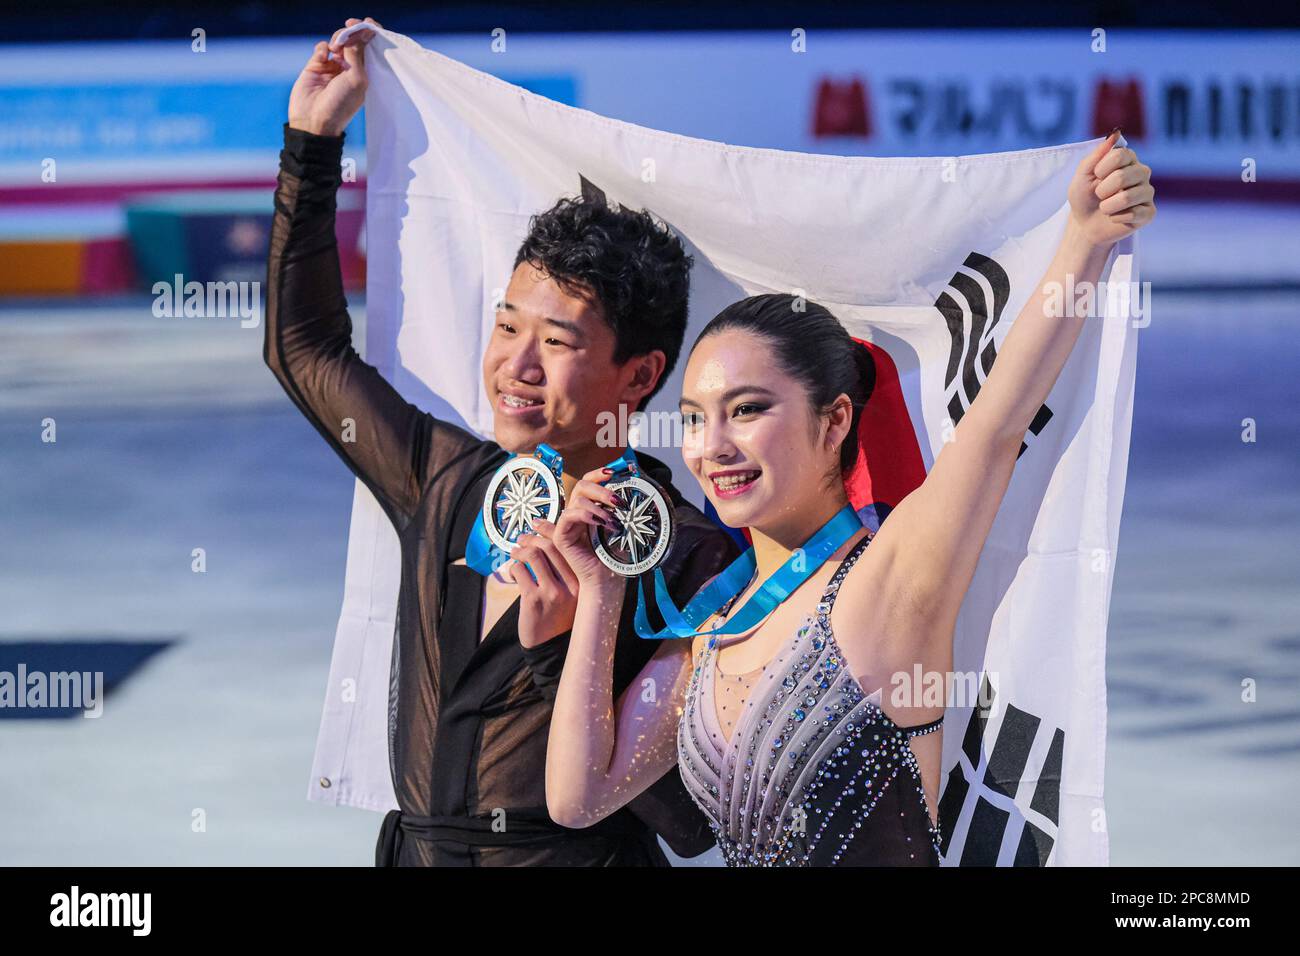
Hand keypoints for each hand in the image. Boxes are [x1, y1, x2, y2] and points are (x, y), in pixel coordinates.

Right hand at [287, 17, 382, 136]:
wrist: (314, 120)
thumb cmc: (341, 104)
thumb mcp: (356, 78)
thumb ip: (358, 54)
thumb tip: (359, 32)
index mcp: (364, 73)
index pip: (370, 48)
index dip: (369, 33)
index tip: (367, 22)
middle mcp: (349, 68)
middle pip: (353, 41)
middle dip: (352, 32)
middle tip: (350, 27)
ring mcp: (332, 66)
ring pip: (337, 42)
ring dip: (338, 39)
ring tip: (335, 49)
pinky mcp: (316, 66)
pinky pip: (321, 48)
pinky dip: (323, 48)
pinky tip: (323, 57)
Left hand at [509, 525, 580, 648]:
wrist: (550, 647)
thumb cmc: (559, 617)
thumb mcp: (571, 594)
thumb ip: (565, 572)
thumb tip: (546, 541)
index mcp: (583, 581)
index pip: (569, 546)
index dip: (552, 532)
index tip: (540, 527)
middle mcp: (572, 585)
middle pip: (551, 546)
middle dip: (533, 538)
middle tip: (522, 538)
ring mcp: (553, 592)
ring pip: (534, 556)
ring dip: (520, 550)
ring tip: (515, 552)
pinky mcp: (534, 599)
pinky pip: (520, 571)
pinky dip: (513, 567)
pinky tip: (513, 571)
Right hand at [549, 468, 623, 586]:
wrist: (607, 580)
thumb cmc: (615, 556)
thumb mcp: (621, 526)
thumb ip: (619, 507)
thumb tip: (632, 486)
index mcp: (589, 509)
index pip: (588, 483)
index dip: (598, 474)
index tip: (614, 471)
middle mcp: (576, 514)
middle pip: (581, 486)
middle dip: (601, 489)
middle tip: (618, 501)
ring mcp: (567, 525)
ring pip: (577, 500)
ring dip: (599, 507)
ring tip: (614, 522)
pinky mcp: (561, 536)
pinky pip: (568, 516)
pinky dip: (587, 515)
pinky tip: (603, 523)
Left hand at [1067, 128, 1155, 246]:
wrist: (1084, 225)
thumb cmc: (1084, 197)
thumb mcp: (1082, 175)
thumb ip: (1097, 155)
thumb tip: (1115, 133)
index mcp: (1128, 159)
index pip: (1120, 154)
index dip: (1101, 168)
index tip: (1095, 176)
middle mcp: (1142, 172)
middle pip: (1122, 176)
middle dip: (1102, 190)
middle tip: (1099, 195)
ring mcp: (1147, 192)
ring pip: (1127, 197)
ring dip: (1107, 206)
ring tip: (1106, 208)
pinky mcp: (1149, 212)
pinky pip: (1134, 214)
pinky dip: (1116, 218)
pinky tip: (1116, 218)